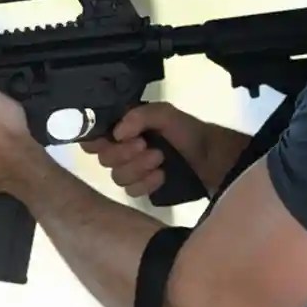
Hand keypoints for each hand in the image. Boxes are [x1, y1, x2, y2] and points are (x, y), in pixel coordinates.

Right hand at [80, 102, 212, 197]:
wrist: (213, 159)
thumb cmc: (188, 132)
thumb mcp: (166, 114)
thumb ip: (140, 116)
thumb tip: (117, 133)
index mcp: (124, 129)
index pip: (93, 136)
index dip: (96, 141)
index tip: (114, 139)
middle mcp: (123, 149)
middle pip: (103, 158)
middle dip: (124, 153)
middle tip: (145, 145)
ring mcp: (132, 170)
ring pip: (117, 176)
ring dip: (137, 168)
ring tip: (160, 159)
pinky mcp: (143, 188)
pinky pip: (131, 191)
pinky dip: (146, 183)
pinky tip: (161, 176)